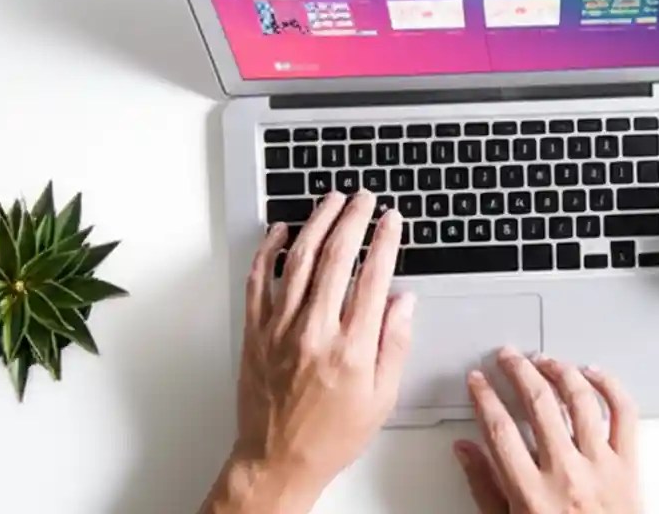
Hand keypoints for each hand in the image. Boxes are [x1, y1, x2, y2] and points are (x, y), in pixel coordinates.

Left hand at [202, 191, 415, 513]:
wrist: (278, 461)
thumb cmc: (331, 435)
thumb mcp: (382, 397)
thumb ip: (395, 344)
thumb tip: (404, 301)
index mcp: (352, 349)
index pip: (372, 277)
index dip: (384, 240)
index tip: (391, 219)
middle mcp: (314, 332)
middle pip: (335, 257)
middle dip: (352, 219)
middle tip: (363, 198)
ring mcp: (280, 329)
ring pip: (297, 260)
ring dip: (315, 223)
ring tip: (330, 201)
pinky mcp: (255, 332)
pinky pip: (258, 281)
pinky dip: (268, 251)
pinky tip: (280, 232)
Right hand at [454, 348, 640, 513]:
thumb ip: (485, 487)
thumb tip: (465, 449)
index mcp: (531, 493)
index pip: (500, 429)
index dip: (484, 397)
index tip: (477, 381)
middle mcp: (566, 474)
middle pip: (538, 403)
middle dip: (517, 371)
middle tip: (506, 357)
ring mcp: (601, 466)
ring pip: (580, 400)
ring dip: (558, 370)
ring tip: (542, 359)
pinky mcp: (629, 465)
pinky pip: (624, 413)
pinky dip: (610, 386)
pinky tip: (592, 372)